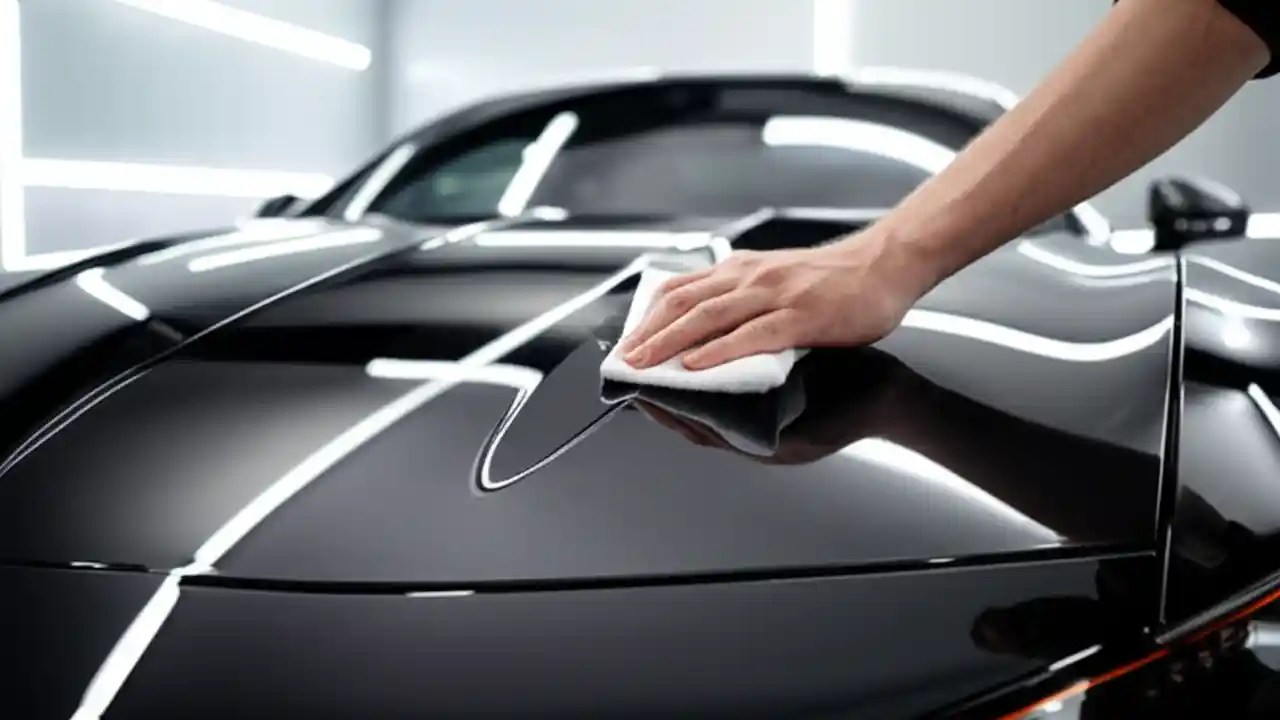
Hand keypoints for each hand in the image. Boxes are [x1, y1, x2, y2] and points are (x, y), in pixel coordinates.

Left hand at [620, 232, 930, 369]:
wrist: (885, 262)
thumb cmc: (837, 278)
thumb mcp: (777, 276)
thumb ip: (743, 295)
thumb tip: (706, 324)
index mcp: (742, 269)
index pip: (681, 290)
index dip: (648, 316)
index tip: (628, 340)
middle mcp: (750, 277)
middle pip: (684, 304)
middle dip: (648, 334)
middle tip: (624, 360)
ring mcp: (774, 295)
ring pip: (708, 318)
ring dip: (670, 343)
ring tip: (645, 365)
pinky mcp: (800, 316)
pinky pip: (751, 335)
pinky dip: (719, 351)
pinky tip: (697, 366)